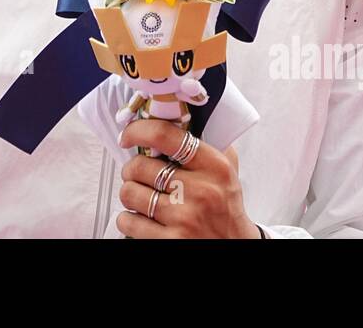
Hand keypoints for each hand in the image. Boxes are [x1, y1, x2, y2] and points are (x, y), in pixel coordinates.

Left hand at [115, 119, 261, 238]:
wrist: (235, 246)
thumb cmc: (225, 208)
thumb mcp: (226, 171)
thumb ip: (207, 143)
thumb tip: (174, 117)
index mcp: (214, 166)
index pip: (165, 136)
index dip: (138, 130)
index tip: (128, 135)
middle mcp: (200, 191)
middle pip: (140, 167)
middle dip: (132, 169)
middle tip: (137, 173)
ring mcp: (184, 218)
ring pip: (130, 193)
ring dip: (129, 193)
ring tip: (141, 196)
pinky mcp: (171, 241)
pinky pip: (128, 221)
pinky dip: (128, 218)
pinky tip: (141, 217)